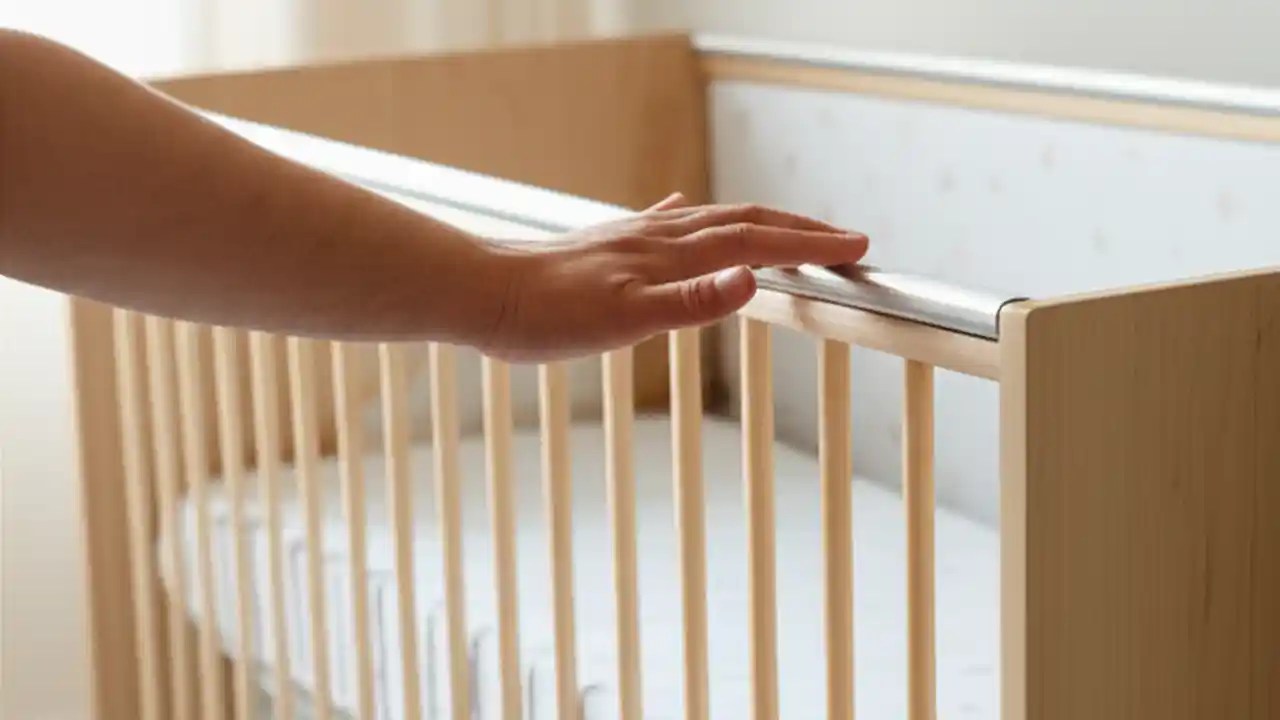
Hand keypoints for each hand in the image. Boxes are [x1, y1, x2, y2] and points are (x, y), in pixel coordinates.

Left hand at [481, 193, 868, 361]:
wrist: (484, 294)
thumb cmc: (548, 315)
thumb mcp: (625, 321)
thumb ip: (692, 302)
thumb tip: (753, 279)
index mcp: (671, 255)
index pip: (758, 243)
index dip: (810, 245)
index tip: (856, 247)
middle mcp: (659, 238)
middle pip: (744, 222)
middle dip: (799, 229)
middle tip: (843, 239)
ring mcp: (634, 239)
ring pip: (712, 222)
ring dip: (758, 224)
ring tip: (786, 229)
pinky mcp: (611, 247)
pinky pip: (667, 226)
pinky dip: (694, 221)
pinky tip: (686, 214)